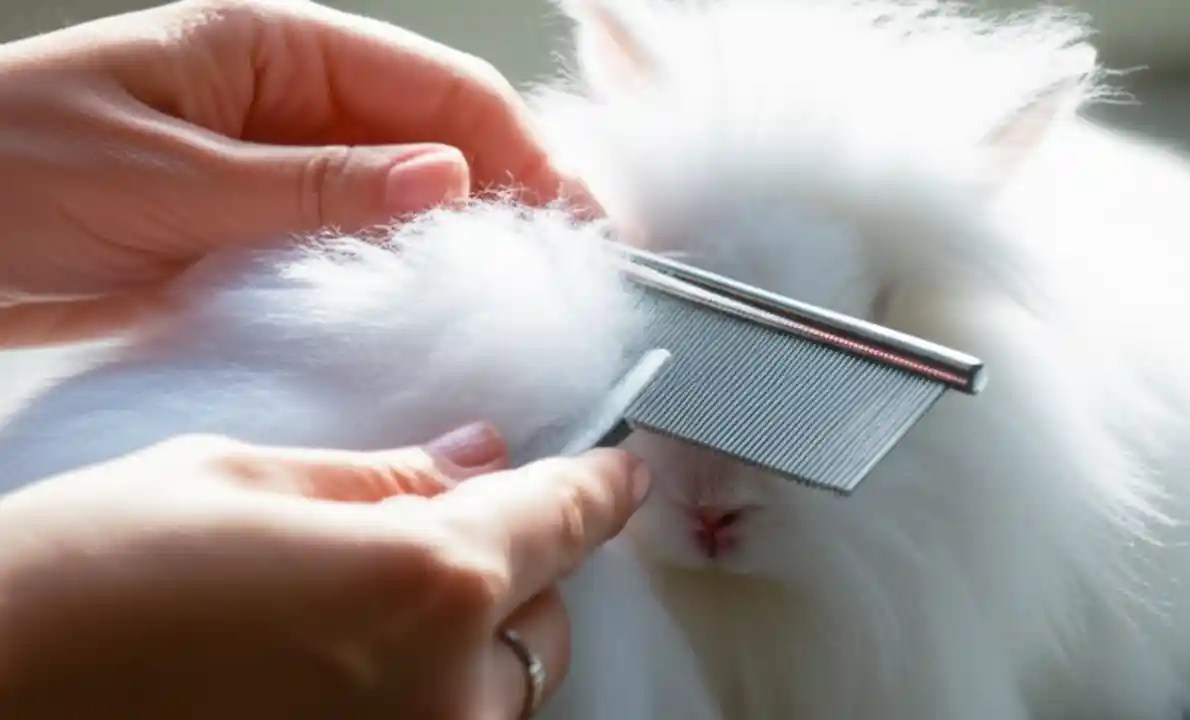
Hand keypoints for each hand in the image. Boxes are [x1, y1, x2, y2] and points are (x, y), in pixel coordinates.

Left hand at [0, 0, 592, 345]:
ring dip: (454, 252)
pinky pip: (350, 256)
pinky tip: (427, 321)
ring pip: (399, 207)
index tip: (576, 217)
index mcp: (273, 50)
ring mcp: (276, 173)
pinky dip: (392, 287)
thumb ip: (314, 185)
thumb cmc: (8, 169)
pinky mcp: (256, 236)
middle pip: (433, 143)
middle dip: (505, 202)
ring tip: (513, 306)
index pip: (436, 88)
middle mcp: (288, 106)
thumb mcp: (171, 176)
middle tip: (564, 274)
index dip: (522, 148)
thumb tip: (446, 181)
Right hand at [0, 423, 649, 718]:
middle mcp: (446, 691)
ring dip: (475, 642)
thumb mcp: (240, 479)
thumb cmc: (86, 579)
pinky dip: (430, 693)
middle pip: (546, 615)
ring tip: (377, 609)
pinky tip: (350, 666)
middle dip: (516, 567)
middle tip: (448, 531)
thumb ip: (385, 478)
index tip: (624, 469)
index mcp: (427, 580)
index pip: (565, 517)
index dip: (601, 484)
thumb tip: (476, 458)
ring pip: (503, 690)